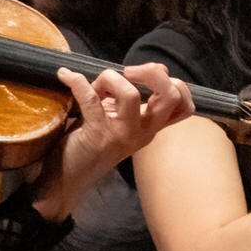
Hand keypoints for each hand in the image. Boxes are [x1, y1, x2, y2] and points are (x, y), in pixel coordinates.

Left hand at [36, 62, 188, 210]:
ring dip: (110, 78)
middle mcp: (144, 132)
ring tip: (94, 84)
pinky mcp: (98, 135)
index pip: (184, 106)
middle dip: (153, 73)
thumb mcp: (116, 124)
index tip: (147, 76)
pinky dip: (77, 82)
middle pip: (171, 96)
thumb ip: (124, 103)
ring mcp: (123, 135)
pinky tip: (65, 76)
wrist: (66, 178)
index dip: (174, 83)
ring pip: (131, 94)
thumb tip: (120, 74)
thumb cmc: (89, 147)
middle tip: (129, 72)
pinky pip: (91, 99)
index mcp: (151, 128)